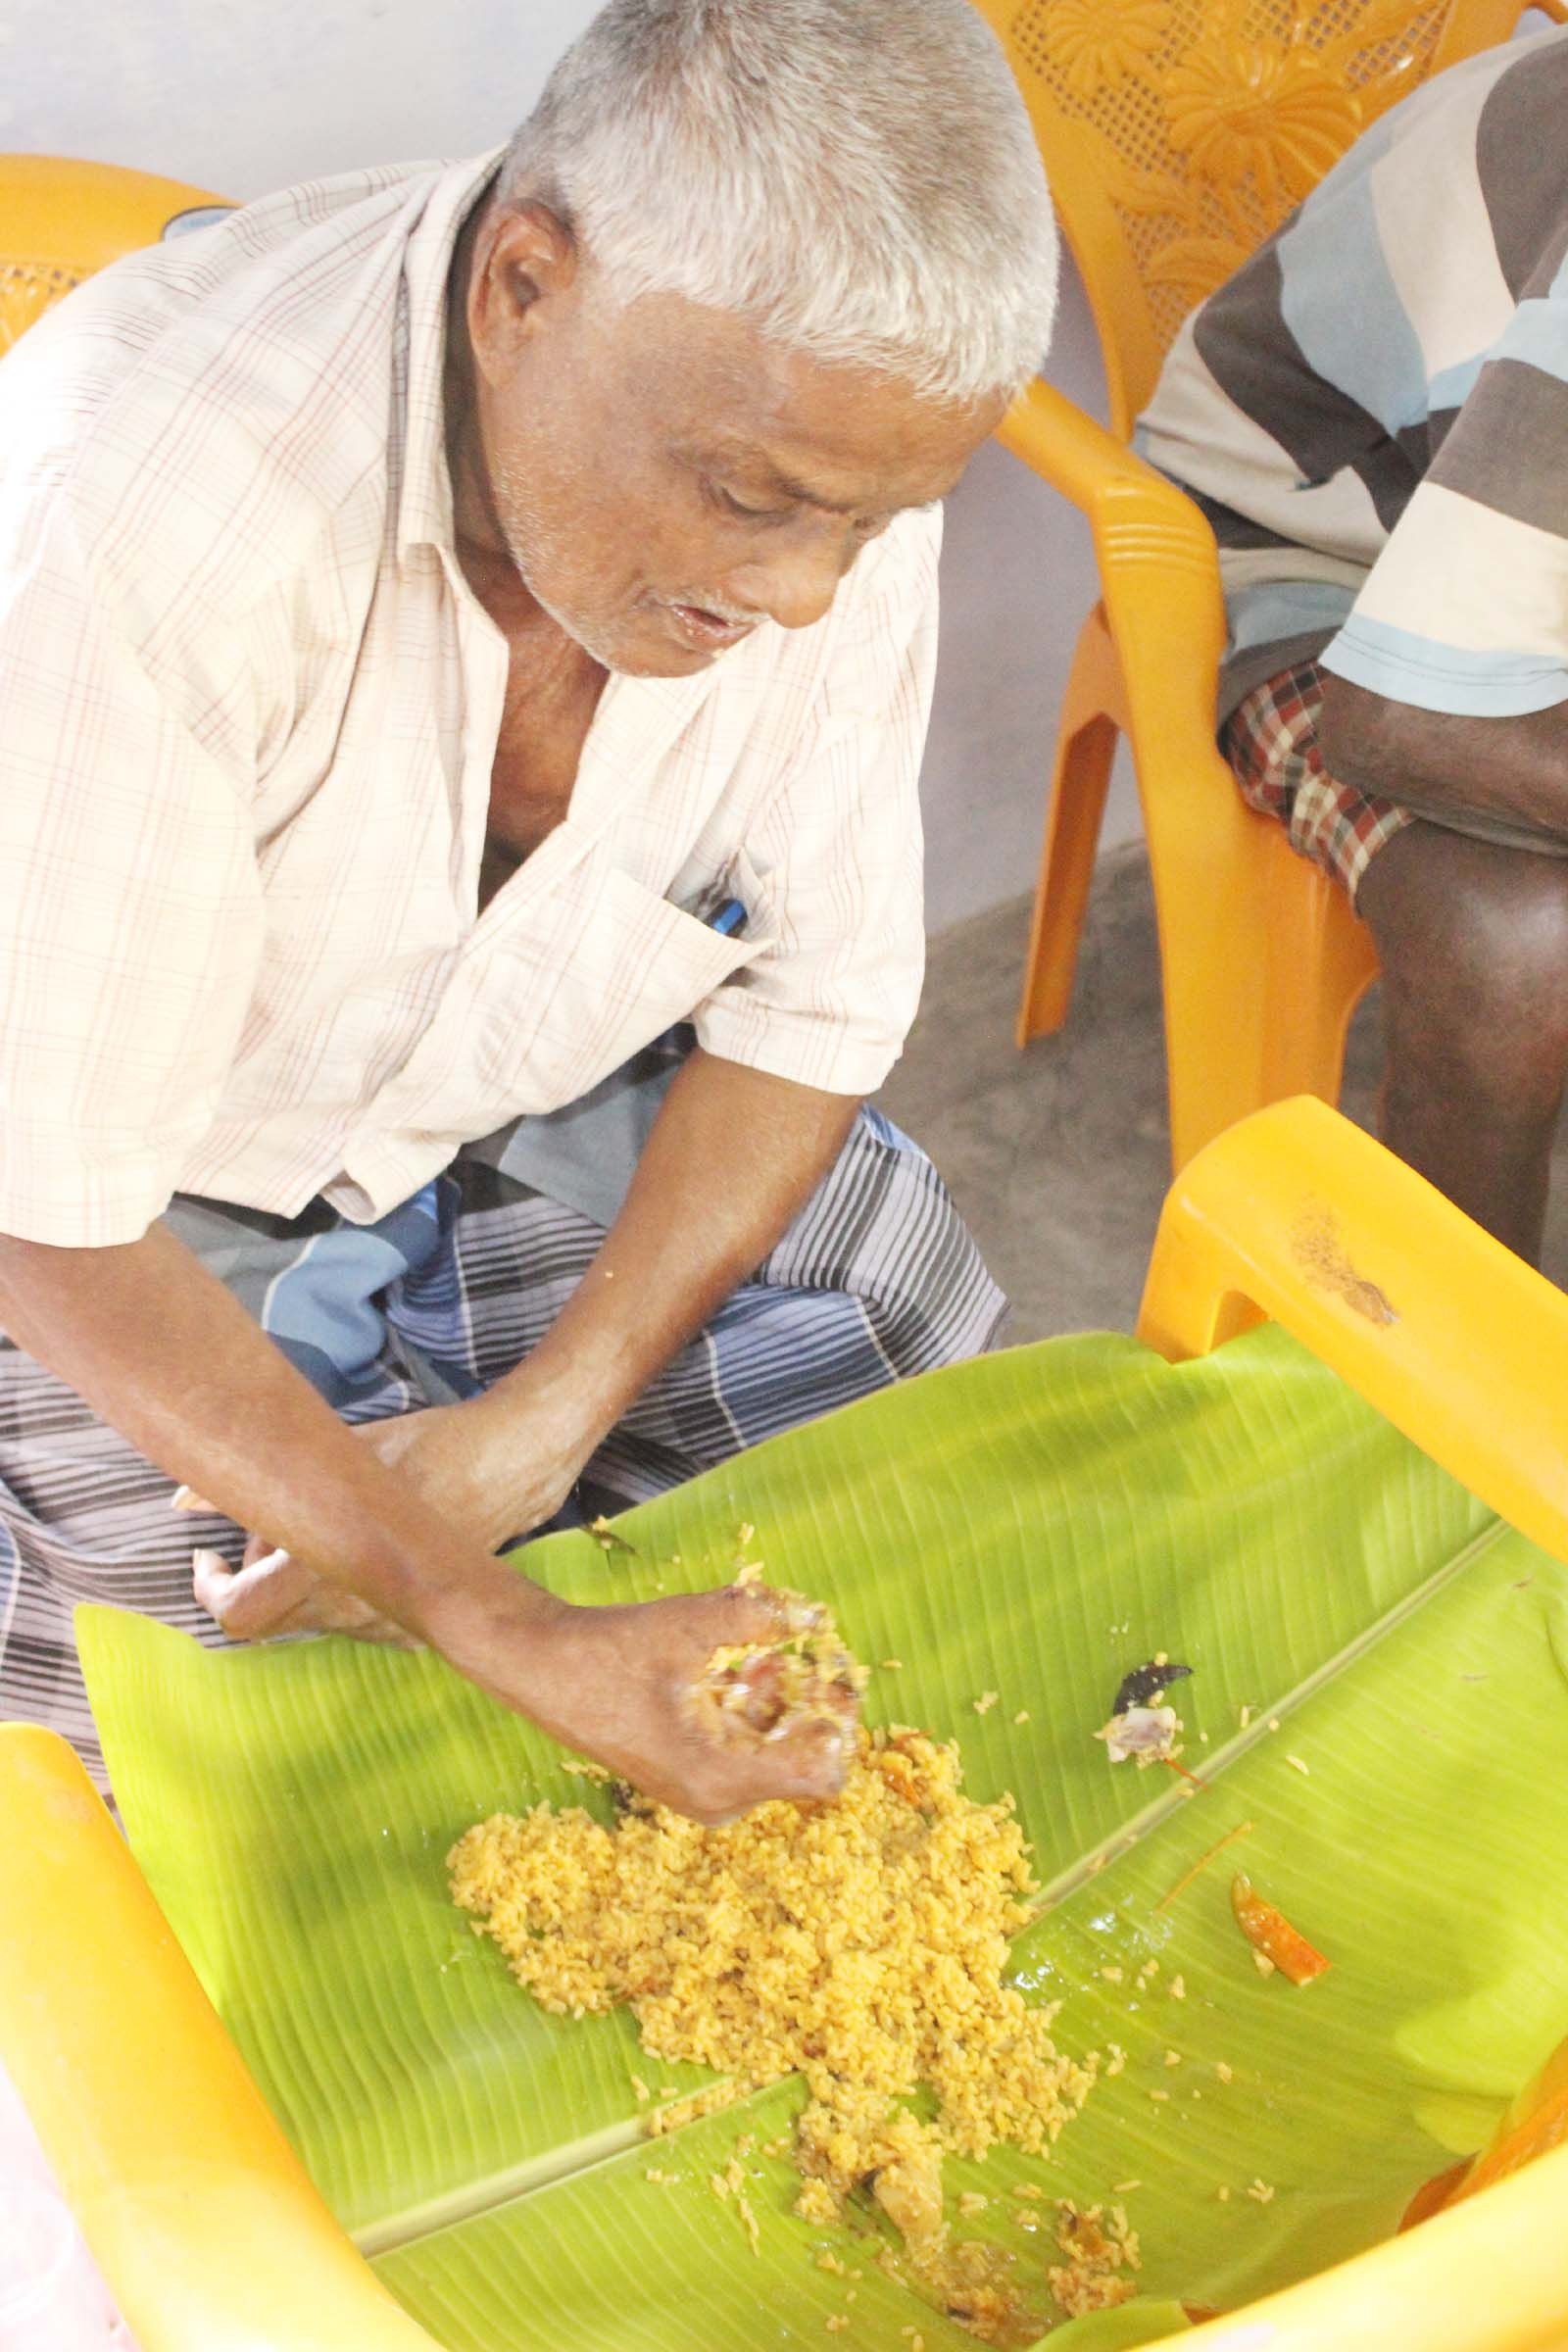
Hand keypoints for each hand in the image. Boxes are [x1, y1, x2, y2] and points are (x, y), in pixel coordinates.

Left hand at [188, 1397, 590, 1644]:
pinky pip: (358, 1619)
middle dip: (262, 1570)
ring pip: (315, 1614)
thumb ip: (262, 1485)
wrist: (518, 1461)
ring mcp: (390, 1622)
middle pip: (274, 1611)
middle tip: (275, 1520)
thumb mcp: (343, 1453)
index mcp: (327, 1567)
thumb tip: (182, 1499)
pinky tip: (366, 1545)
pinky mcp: (420, 1622)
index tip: (207, 1558)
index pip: (239, 1613)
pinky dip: (344, 1588)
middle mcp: (354, 1608)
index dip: (209, 1590)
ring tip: (329, 1521)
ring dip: (303, 1577)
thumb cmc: (434, 1447)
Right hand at [437, 1576, 857, 1824]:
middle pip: (802, 1762)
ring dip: (778, 1704)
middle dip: (808, 1706)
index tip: (833, 1679)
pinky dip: (750, 1712)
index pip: (822, 1777)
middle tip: (799, 1657)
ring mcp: (702, 1795)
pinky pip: (745, 1752)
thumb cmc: (608, 1650)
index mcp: (719, 1778)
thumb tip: (813, 1618)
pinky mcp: (688, 1779)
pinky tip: (735, 1669)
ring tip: (758, 1656)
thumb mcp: (686, 1624)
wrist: (540, 1668)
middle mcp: (716, 1800)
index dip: (839, 1725)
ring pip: (773, 1752)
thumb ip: (755, 1617)